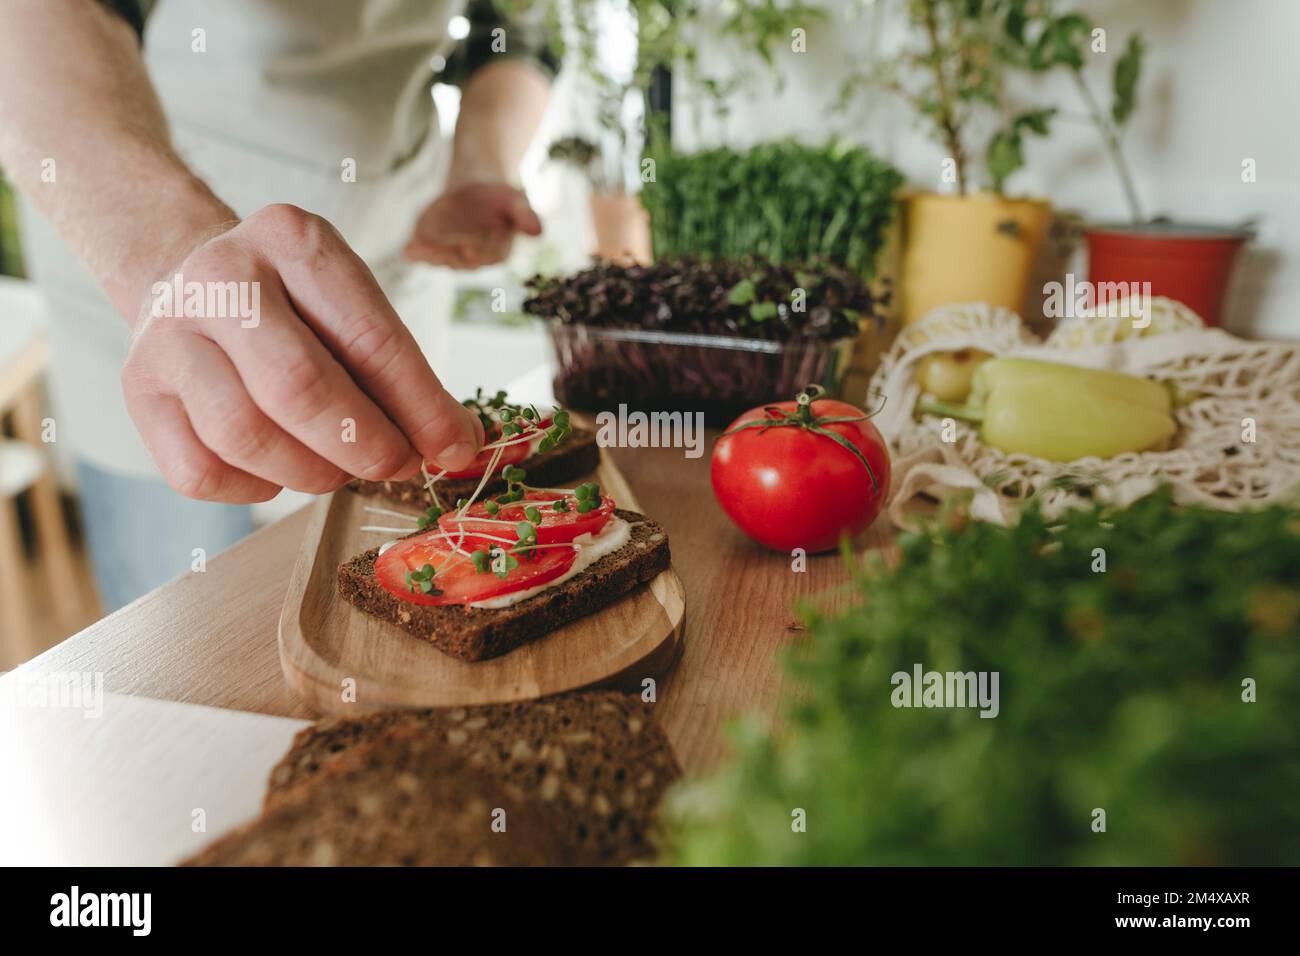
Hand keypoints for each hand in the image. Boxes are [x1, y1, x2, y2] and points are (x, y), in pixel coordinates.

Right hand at [121, 204, 483, 502]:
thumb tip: (455, 445)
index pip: (369, 336)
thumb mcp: (350, 305)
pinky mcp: (139, 392)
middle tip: (397, 465)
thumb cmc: (295, 305)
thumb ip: (400, 372)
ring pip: (244, 435)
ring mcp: (168, 335)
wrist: (189, 278)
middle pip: (298, 387)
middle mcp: (220, 278)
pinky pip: (200, 472)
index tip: (455, 446)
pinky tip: (279, 471)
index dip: (420, 405)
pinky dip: (254, 489)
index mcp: (292, 240)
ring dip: (311, 473)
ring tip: (339, 470)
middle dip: (363, 444)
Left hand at [404, 181, 541, 269]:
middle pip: (460, 259)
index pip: (486, 254)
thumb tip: (538, 231)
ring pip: (440, 258)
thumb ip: (525, 216)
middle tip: (433, 248)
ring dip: (428, 255)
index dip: (477, 251)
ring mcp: (451, 254)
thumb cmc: (499, 198)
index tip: (468, 247)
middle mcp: (473, 259)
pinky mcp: (433, 247)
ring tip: (415, 249)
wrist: (475, 189)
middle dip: (446, 254)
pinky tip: (407, 250)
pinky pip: (424, 253)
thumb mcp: (515, 201)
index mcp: (496, 252)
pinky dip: (416, 252)